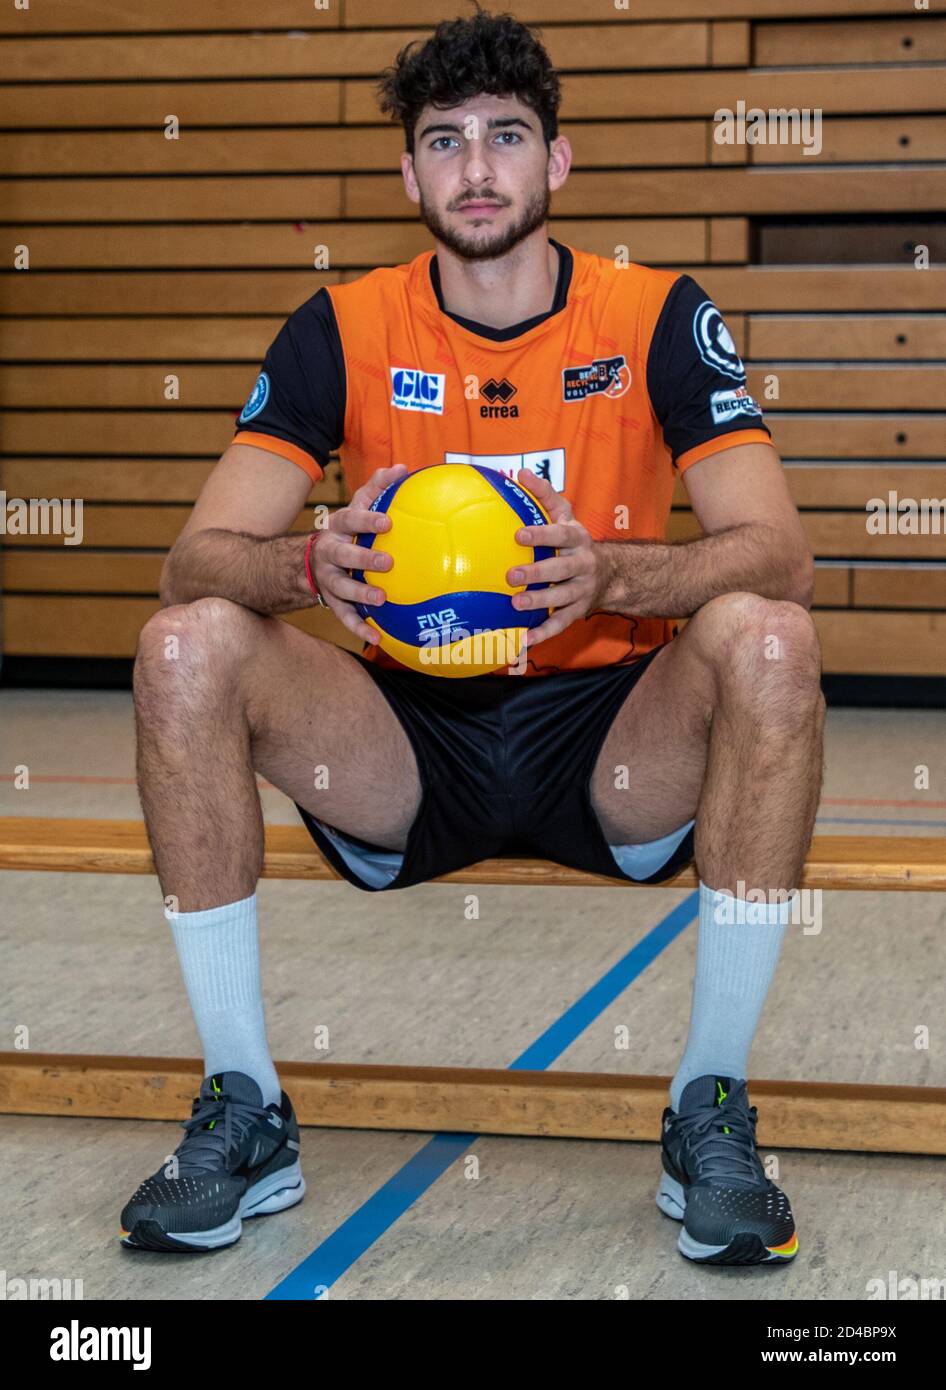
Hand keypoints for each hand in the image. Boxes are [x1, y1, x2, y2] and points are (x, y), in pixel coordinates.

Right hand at [310, 464, 406, 643]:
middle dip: (363, 558)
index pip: (350, 519)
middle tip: (387, 562)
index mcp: (337, 528)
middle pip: (342, 555)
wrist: (304, 562)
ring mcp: (327, 579)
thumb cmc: (345, 532)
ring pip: (340, 588)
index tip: (388, 522)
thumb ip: (376, 489)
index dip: (367, 520)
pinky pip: (344, 617)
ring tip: (381, 599)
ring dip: (360, 594)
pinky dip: (358, 628)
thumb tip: (401, 468)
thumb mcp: (355, 508)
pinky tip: (377, 638)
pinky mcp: (330, 601)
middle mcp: (328, 553)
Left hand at [505, 468, 605, 646]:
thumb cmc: (573, 540)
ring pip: (561, 599)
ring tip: (516, 606)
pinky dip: (544, 633)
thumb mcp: (565, 515)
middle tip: (511, 575)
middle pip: (561, 570)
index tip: (518, 533)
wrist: (610, 574)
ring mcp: (582, 590)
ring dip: (539, 603)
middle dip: (537, 573)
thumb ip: (544, 495)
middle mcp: (583, 565)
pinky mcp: (578, 611)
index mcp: (578, 539)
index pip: (560, 535)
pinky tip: (524, 641)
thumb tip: (520, 474)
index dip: (541, 534)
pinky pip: (561, 624)